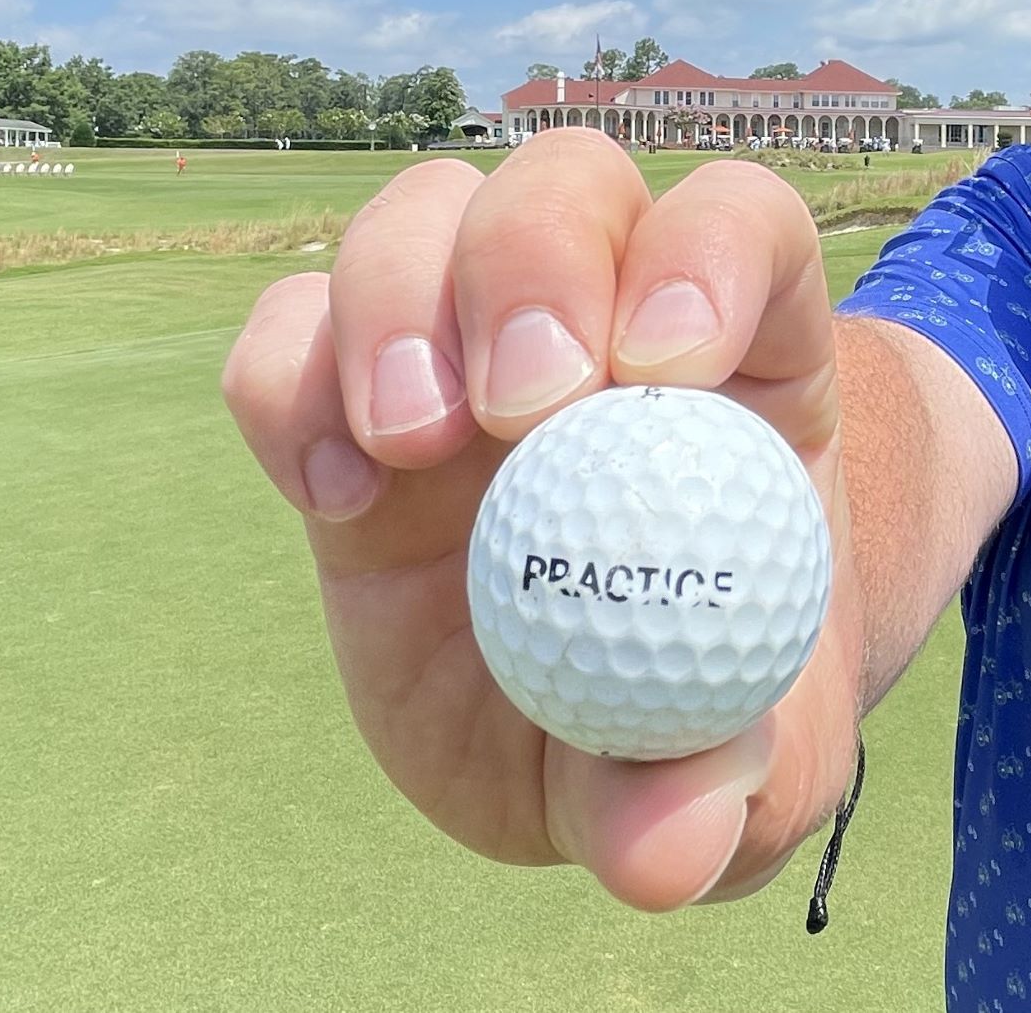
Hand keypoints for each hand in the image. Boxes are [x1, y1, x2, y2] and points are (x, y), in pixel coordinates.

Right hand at [222, 130, 865, 911]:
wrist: (585, 733)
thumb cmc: (701, 719)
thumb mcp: (740, 783)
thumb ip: (719, 799)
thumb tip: (669, 848)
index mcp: (742, 356)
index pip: (743, 227)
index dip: (709, 255)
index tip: (663, 368)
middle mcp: (599, 311)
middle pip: (569, 181)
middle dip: (536, 258)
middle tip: (517, 408)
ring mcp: (460, 338)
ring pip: (420, 215)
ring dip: (398, 301)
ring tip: (410, 447)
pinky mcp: (344, 396)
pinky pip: (289, 328)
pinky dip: (288, 384)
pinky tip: (333, 499)